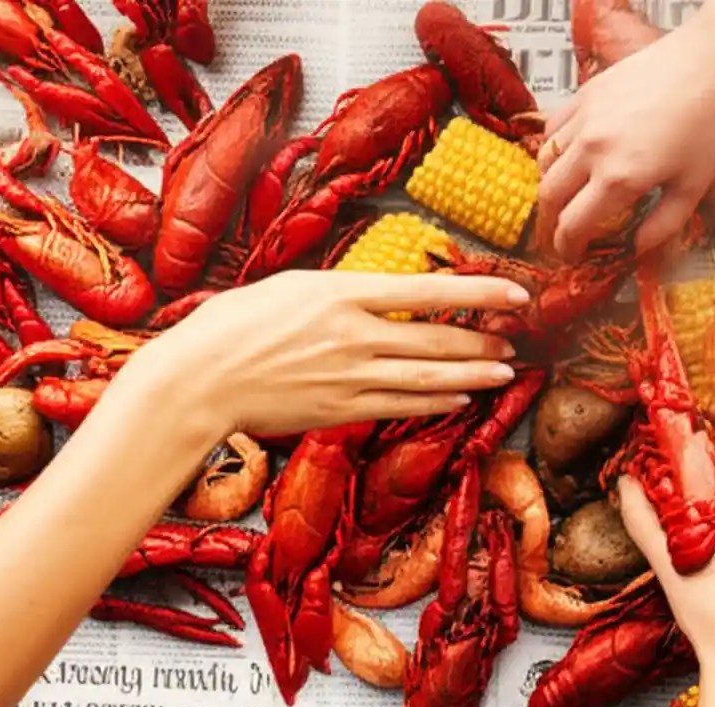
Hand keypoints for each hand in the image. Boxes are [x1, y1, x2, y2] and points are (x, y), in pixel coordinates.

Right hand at [129, 269, 529, 437]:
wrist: (198, 380)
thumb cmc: (233, 325)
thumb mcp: (291, 287)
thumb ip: (341, 292)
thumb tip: (379, 295)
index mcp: (343, 293)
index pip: (429, 291)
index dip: (480, 294)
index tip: (516, 293)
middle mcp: (355, 335)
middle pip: (438, 338)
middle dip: (484, 339)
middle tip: (516, 338)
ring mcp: (351, 377)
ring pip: (430, 376)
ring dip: (474, 374)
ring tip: (505, 371)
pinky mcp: (342, 410)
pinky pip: (402, 404)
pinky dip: (437, 400)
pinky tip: (461, 397)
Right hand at [533, 19, 714, 261]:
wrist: (711, 65)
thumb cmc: (709, 127)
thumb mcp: (692, 189)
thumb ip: (660, 227)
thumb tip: (633, 250)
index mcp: (620, 179)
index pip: (572, 226)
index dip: (566, 248)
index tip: (570, 256)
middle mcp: (593, 150)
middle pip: (548, 197)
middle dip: (548, 224)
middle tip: (558, 234)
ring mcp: (584, 119)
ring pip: (545, 163)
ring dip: (550, 186)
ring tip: (564, 197)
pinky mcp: (584, 95)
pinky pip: (552, 130)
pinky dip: (553, 149)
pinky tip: (570, 156)